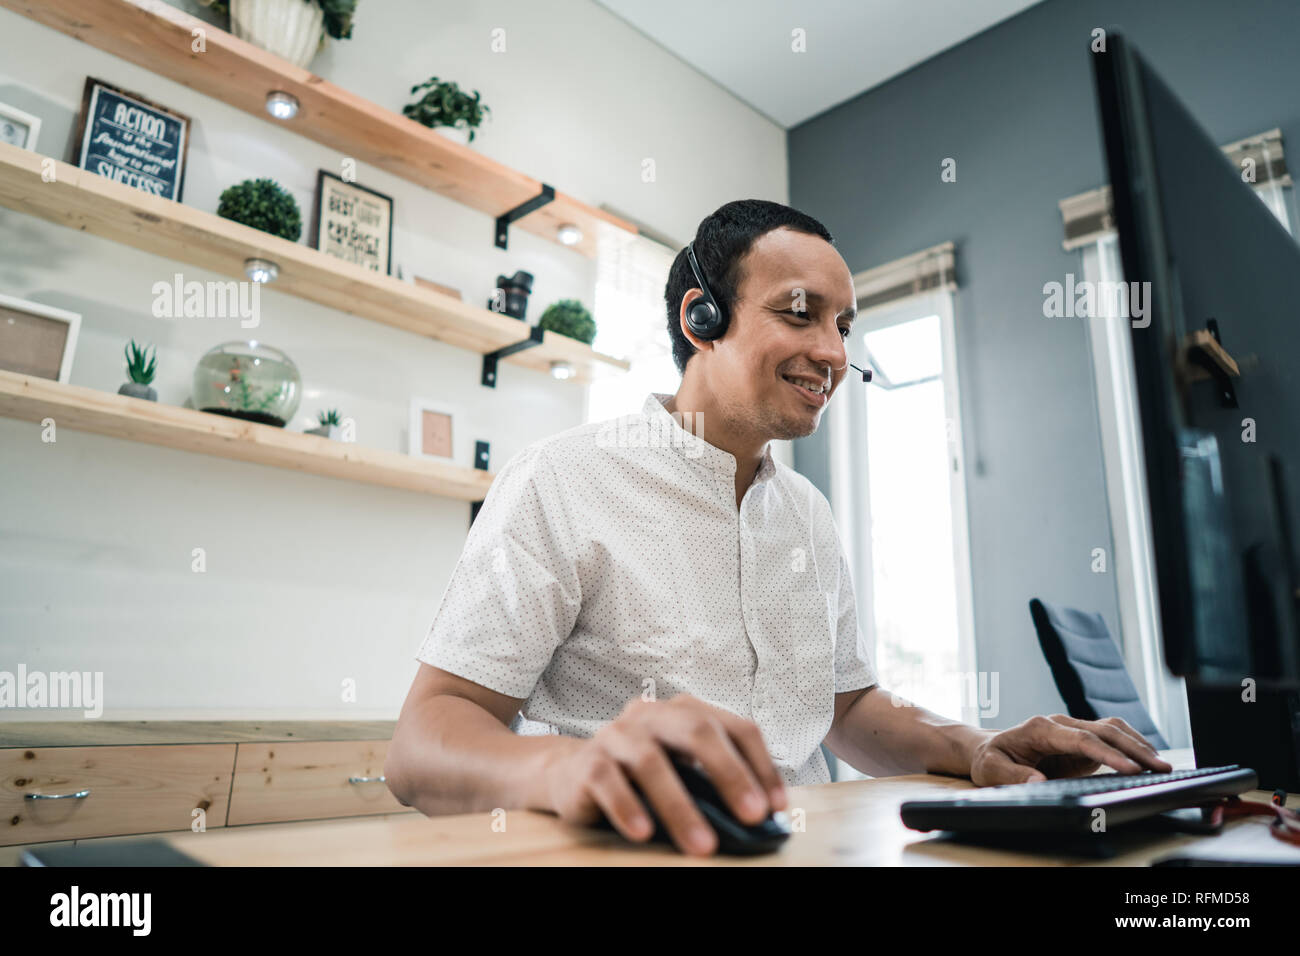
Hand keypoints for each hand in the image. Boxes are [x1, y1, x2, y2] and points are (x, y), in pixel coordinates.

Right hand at [540, 694, 787, 855]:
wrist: (572, 776)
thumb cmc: (640, 779)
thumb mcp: (683, 775)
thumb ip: (715, 785)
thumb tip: (761, 818)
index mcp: (685, 711)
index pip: (735, 726)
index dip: (761, 765)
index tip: (777, 806)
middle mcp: (653, 714)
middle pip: (696, 730)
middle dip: (729, 773)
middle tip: (752, 815)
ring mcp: (617, 734)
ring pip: (651, 761)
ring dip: (680, 806)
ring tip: (702, 845)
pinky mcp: (588, 761)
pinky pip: (608, 781)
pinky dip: (628, 807)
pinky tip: (643, 832)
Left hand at [969, 714, 1172, 786]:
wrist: (991, 749)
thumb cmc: (991, 759)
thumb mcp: (991, 769)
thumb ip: (1012, 776)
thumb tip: (1038, 781)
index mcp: (1041, 728)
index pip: (1082, 738)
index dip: (1108, 753)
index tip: (1131, 769)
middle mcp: (1061, 724)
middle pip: (1105, 730)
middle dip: (1134, 748)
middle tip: (1161, 768)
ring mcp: (1074, 729)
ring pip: (1113, 730)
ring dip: (1139, 745)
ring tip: (1164, 766)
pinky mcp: (1082, 740)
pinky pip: (1112, 738)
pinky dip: (1133, 746)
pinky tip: (1149, 760)